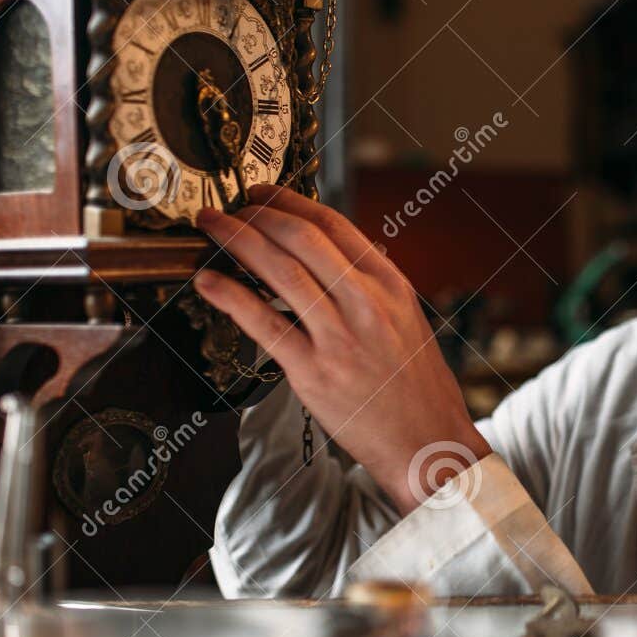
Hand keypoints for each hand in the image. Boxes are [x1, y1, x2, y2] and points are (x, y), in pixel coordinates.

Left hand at [192, 183, 490, 515]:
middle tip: (225, 209)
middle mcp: (366, 303)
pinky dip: (230, 296)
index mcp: (390, 284)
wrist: (428, 442)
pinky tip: (208, 281)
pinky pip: (263, 324)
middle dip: (254, 214)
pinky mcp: (314, 372)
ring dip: (236, 241)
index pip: (332, 224)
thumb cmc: (416, 387)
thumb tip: (324, 258)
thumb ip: (368, 288)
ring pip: (279, 271)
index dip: (288, 202)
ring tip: (210, 229)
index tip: (260, 195)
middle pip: (300, 239)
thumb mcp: (406, 320)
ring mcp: (339, 337)